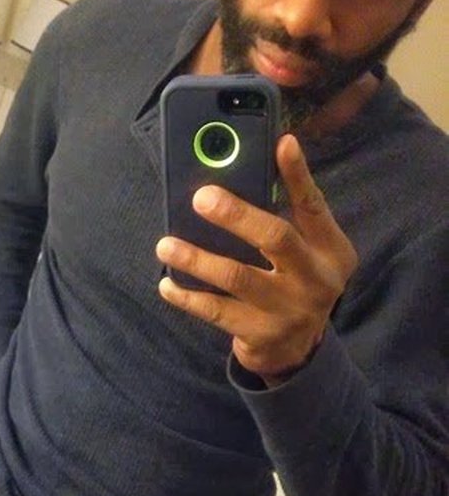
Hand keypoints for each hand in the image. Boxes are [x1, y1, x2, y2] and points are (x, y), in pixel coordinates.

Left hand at [155, 134, 357, 383]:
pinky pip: (216, 312)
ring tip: (166, 245)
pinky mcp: (260, 334)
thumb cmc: (293, 286)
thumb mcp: (305, 255)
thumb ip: (284, 220)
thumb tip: (240, 175)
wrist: (296, 352)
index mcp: (330, 251)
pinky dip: (188, 297)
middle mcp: (316, 280)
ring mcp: (289, 310)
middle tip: (201, 198)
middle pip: (276, 238)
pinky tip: (167, 284)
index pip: (314, 206)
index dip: (298, 174)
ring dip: (197, 259)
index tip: (282, 143)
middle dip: (237, 215)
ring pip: (237, 277)